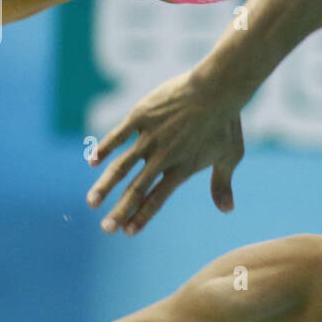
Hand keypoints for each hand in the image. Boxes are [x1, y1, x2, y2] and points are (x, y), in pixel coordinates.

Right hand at [87, 70, 243, 234]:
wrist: (217, 89)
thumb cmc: (226, 122)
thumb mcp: (230, 156)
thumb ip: (222, 184)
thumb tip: (228, 210)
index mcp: (182, 169)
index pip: (157, 199)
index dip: (142, 216)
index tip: (127, 232)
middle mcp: (163, 157)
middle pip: (137, 189)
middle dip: (120, 211)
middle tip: (106, 229)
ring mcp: (150, 137)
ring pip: (122, 166)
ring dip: (105, 186)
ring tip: (91, 202)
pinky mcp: (141, 116)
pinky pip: (118, 135)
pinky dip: (104, 148)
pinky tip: (92, 161)